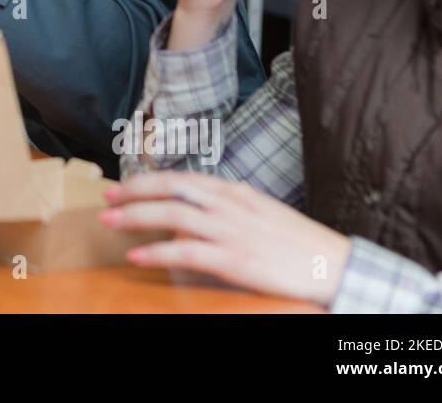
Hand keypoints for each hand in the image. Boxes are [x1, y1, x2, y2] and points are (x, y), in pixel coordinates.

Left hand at [100, 171, 351, 305]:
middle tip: (107, 197)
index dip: (147, 179)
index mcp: (234, 191)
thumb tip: (193, 211)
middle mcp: (228, 204)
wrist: (334, 264)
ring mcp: (230, 230)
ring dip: (134, 216)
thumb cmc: (297, 241)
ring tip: (109, 221)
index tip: (122, 184)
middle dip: (133, 191)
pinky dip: (156, 251)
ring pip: (171, 213)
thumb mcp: (260, 211)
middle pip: (169, 188)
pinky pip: (185, 251)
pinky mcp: (233, 258)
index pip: (181, 177)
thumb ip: (226, 207)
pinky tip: (137, 255)